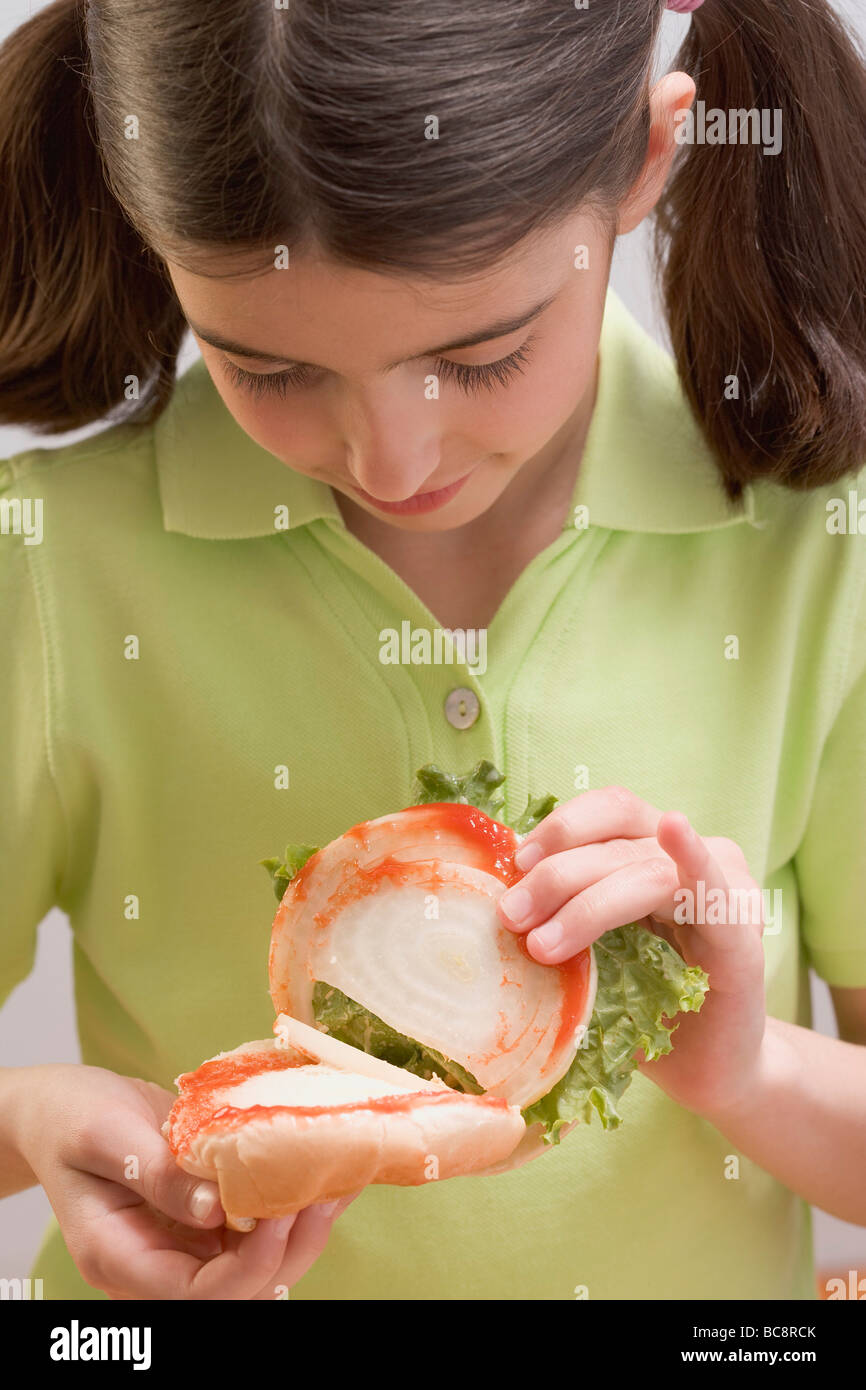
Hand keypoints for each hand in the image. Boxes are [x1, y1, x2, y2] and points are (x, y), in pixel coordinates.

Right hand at [14, 1062, 359, 1298]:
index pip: (196, 1294)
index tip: (279, 1213)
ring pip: (256, 1265)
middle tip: (323, 1194)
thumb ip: (157, 1173)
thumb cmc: (72, 1119)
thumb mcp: (104, 1135)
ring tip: (336, 1179)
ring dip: (300, 1231)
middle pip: (237, 1290)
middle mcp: (158, 1267)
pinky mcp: (206, 1222)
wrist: (62, 1109)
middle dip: (287, 1250)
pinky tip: (323, 1170)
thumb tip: (218, 1206)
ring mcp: (185, 1247)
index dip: (247, 1265)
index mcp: (121, 1260)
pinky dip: (292, 1205)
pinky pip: (256, 1228)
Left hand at [496, 786, 767, 1118]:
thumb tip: (500, 899)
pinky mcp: (741, 934)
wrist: (708, 1071)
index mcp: (654, 850)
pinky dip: (691, 857)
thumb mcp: (595, 954)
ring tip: (543, 944)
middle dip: (556, 876)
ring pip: (645, 872)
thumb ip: (565, 917)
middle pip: (617, 842)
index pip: (610, 812)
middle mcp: (693, 856)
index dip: (561, 828)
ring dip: (586, 903)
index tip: (515, 863)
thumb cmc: (643, 1009)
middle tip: (512, 916)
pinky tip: (675, 830)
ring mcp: (725, 889)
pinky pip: (711, 887)